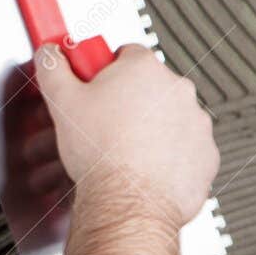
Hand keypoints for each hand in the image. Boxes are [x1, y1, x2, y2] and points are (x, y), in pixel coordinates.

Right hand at [32, 43, 218, 226]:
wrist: (129, 201)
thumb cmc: (102, 154)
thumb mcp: (62, 104)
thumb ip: (54, 70)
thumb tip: (50, 56)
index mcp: (143, 69)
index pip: (125, 53)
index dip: (105, 70)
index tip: (95, 84)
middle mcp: (176, 90)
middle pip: (148, 86)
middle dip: (127, 101)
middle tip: (104, 123)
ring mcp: (196, 122)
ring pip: (168, 117)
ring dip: (149, 128)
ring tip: (122, 149)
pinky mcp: (206, 153)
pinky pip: (185, 147)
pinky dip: (167, 154)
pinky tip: (143, 165)